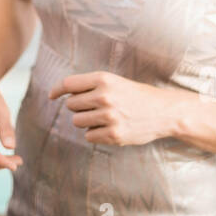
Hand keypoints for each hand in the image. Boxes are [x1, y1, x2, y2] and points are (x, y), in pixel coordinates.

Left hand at [48, 71, 183, 146]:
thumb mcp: (114, 82)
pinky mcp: (114, 135)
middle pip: (71, 105)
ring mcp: (110, 117)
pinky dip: (95, 134)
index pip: (69, 84)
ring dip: (85, 121)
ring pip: (77, 122)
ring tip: (103, 118)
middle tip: (95, 107)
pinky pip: (89, 136)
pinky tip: (109, 128)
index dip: (56, 90)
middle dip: (78, 107)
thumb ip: (90, 86)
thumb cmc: (135, 95)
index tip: (51, 96)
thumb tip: (62, 94)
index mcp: (104, 79)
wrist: (163, 112)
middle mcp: (105, 96)